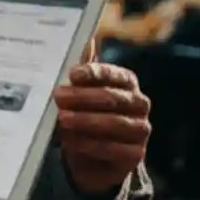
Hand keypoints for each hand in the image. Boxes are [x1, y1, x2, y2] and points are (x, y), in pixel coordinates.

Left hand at [53, 40, 151, 196]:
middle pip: (112, 98)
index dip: (94, 73)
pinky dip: (90, 143)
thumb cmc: (87, 117)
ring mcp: (141, 130)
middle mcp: (139, 104)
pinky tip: (71, 140)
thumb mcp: (82, 93)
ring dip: (85, 120)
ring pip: (114, 123)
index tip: (73, 74)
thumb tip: (86, 39)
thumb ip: (85, 70)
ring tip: (62, 119)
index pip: (113, 74)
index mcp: (127, 83)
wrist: (95, 160)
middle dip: (82, 97)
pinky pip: (113, 148)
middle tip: (58, 96)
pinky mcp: (136, 155)